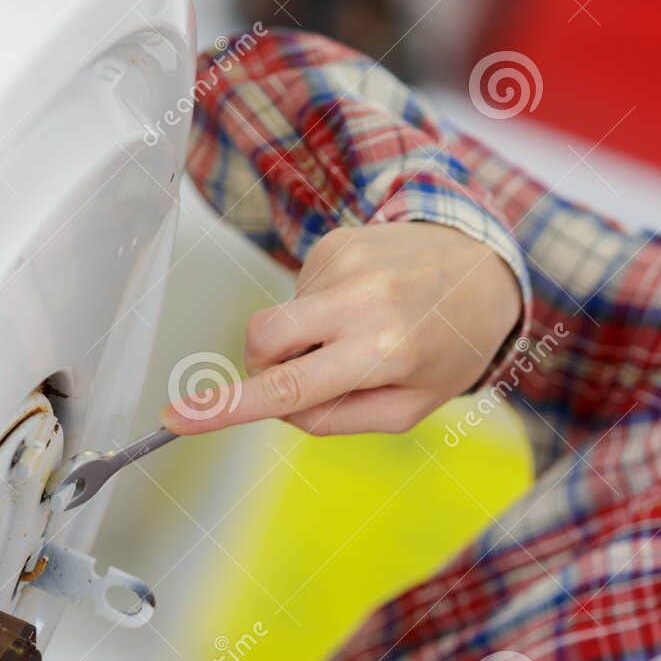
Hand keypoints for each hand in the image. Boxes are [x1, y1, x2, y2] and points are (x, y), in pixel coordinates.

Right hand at [160, 221, 522, 436]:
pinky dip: (320, 307)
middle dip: (262, 366)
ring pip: (280, 318)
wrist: (483, 270)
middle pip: (261, 339)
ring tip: (363, 330)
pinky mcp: (335, 241)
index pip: (289, 387)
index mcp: (383, 352)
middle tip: (307, 374)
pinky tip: (363, 303)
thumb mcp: (411, 407)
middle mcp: (361, 301)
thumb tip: (279, 410)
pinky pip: (299, 291)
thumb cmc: (450, 347)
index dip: (226, 406)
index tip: (177, 418)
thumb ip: (340, 419)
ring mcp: (345, 263)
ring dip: (306, 336)